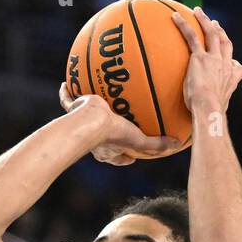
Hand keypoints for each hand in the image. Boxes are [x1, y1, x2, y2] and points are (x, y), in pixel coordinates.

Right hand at [58, 83, 183, 164]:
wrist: (89, 123)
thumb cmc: (112, 134)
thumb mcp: (138, 140)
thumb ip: (157, 144)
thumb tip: (176, 145)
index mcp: (107, 149)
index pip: (119, 157)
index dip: (126, 157)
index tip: (132, 156)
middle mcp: (93, 138)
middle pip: (100, 139)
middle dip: (106, 134)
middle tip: (115, 126)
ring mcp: (82, 123)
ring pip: (84, 120)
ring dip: (87, 114)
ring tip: (91, 101)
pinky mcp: (74, 109)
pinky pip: (67, 100)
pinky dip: (66, 93)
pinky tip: (65, 83)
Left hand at [171, 7, 241, 116]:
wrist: (208, 110)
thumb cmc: (209, 116)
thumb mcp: (214, 112)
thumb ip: (211, 111)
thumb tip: (200, 124)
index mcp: (232, 77)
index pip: (234, 65)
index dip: (230, 59)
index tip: (228, 57)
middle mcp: (226, 65)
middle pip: (225, 43)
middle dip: (220, 32)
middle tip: (214, 24)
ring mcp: (214, 59)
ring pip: (211, 34)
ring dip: (204, 21)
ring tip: (197, 11)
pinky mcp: (200, 57)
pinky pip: (192, 36)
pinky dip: (184, 25)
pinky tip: (175, 17)